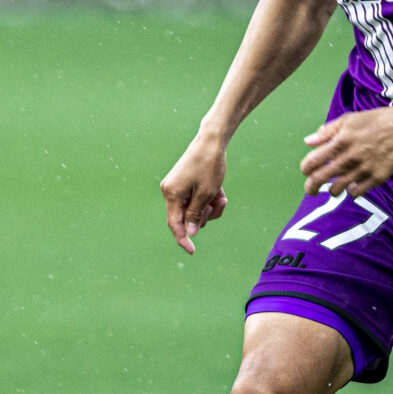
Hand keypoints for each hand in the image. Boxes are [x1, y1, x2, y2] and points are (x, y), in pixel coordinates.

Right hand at [161, 135, 229, 253]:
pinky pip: (196, 199)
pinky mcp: (185, 183)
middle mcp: (170, 191)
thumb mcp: (205, 194)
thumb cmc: (209, 166)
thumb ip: (195, 215)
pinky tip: (220, 192)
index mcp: (171, 194)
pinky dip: (208, 199)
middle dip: (205, 215)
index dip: (183, 239)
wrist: (211, 141)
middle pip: (186, 217)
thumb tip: (188, 233)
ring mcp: (177, 187)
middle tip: (219, 205)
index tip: (192, 251)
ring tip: (222, 197)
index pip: (174, 224)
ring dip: (209, 207)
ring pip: (194, 209)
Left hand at [300, 106, 392, 197]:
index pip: (313, 161)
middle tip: (311, 190)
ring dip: (332, 190)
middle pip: (321, 179)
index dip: (305, 169)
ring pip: (337, 190)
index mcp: (341, 141)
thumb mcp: (348, 119)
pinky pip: (356, 193)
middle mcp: (350, 157)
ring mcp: (364, 169)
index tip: (306, 171)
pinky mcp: (377, 178)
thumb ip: (327, 132)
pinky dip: (351, 191)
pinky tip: (352, 185)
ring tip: (334, 188)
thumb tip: (308, 142)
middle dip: (311, 187)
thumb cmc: (375, 121)